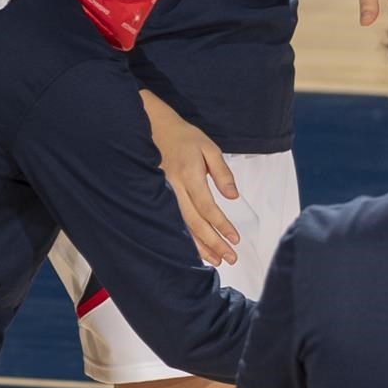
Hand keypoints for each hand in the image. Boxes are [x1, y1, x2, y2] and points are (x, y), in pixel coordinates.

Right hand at [139, 90, 237, 266]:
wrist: (151, 127)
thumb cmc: (184, 137)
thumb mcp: (210, 148)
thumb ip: (223, 173)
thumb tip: (233, 196)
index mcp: (188, 175)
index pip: (207, 208)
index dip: (222, 225)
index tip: (236, 239)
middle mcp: (173, 187)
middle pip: (194, 223)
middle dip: (213, 243)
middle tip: (230, 258)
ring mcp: (161, 193)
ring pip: (180, 227)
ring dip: (198, 246)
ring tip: (216, 261)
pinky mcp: (155, 196)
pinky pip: (170, 221)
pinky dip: (183, 238)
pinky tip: (193, 250)